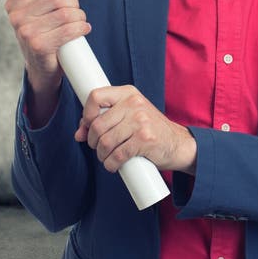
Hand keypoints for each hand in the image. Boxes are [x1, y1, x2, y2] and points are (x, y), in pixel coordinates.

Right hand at [4, 0, 90, 95]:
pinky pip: (69, 29)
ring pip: (65, 13)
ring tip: (80, 21)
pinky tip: (83, 29)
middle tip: (76, 12)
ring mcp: (26, 32)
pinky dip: (81, 28)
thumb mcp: (43, 11)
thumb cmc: (43, 35)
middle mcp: (17, 17)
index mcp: (14, 4)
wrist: (40, 69)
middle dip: (73, 3)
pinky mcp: (39, 45)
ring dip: (79, 16)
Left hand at [74, 85, 196, 173]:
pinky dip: (111, 164)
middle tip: (98, 148)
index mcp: (128, 93)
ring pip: (105, 141)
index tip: (88, 126)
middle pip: (98, 124)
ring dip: (101, 155)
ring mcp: (140, 121)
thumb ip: (105, 119)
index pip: (95, 96)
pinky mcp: (145, 139)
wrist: (178, 144)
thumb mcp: (129, 115)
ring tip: (106, 157)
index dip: (86, 114)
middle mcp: (134, 103)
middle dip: (93, 141)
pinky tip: (113, 165)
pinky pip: (118, 155)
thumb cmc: (149, 129)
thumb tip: (79, 134)